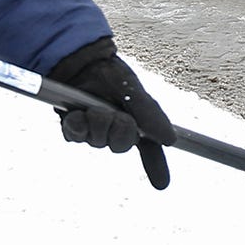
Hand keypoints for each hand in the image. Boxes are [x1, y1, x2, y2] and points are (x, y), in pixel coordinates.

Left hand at [51, 38, 174, 190]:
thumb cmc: (109, 73)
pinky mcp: (73, 128)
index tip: (161, 184)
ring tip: (94, 108)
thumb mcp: (132, 89)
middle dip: (120, 131)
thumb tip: (171, 140)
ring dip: (98, 124)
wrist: (79, 59)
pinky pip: (76, 136)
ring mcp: (93, 130)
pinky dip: (78, 127)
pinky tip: (77, 116)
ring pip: (97, 141)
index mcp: (136, 121)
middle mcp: (115, 129)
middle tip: (118, 115)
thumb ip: (149, 113)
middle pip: (121, 146)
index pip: (150, 149)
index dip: (156, 167)